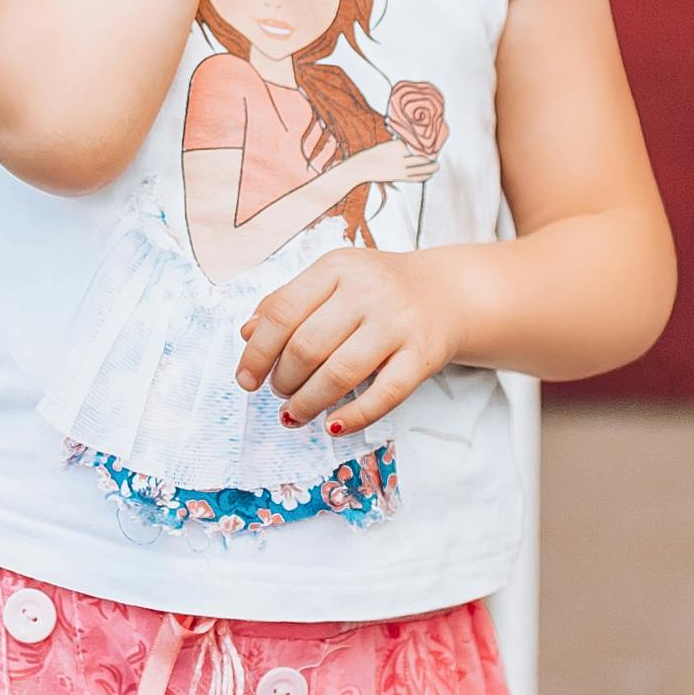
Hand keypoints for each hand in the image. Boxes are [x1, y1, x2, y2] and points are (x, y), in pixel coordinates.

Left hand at [235, 245, 470, 438]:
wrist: (447, 293)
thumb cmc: (375, 291)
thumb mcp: (331, 282)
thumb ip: (287, 302)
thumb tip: (247, 334)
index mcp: (337, 268)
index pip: (283, 312)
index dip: (257, 351)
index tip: (246, 379)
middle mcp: (368, 291)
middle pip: (307, 346)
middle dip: (284, 380)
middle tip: (281, 393)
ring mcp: (397, 323)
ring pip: (340, 374)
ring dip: (309, 403)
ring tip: (297, 413)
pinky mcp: (423, 355)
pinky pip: (384, 395)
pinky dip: (353, 418)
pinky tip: (333, 426)